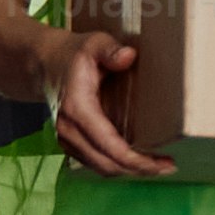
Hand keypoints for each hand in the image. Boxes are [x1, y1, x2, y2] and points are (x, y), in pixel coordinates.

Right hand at [42, 26, 174, 180]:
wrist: (44, 63)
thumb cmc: (73, 54)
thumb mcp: (93, 43)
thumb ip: (110, 49)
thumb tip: (128, 56)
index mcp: (77, 108)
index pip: (108, 145)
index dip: (136, 160)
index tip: (162, 163)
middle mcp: (68, 129)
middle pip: (107, 163)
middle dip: (140, 169)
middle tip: (169, 166)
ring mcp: (67, 138)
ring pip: (101, 167)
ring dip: (130, 171)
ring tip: (159, 166)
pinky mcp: (70, 142)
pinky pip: (95, 162)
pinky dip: (118, 166)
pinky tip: (138, 161)